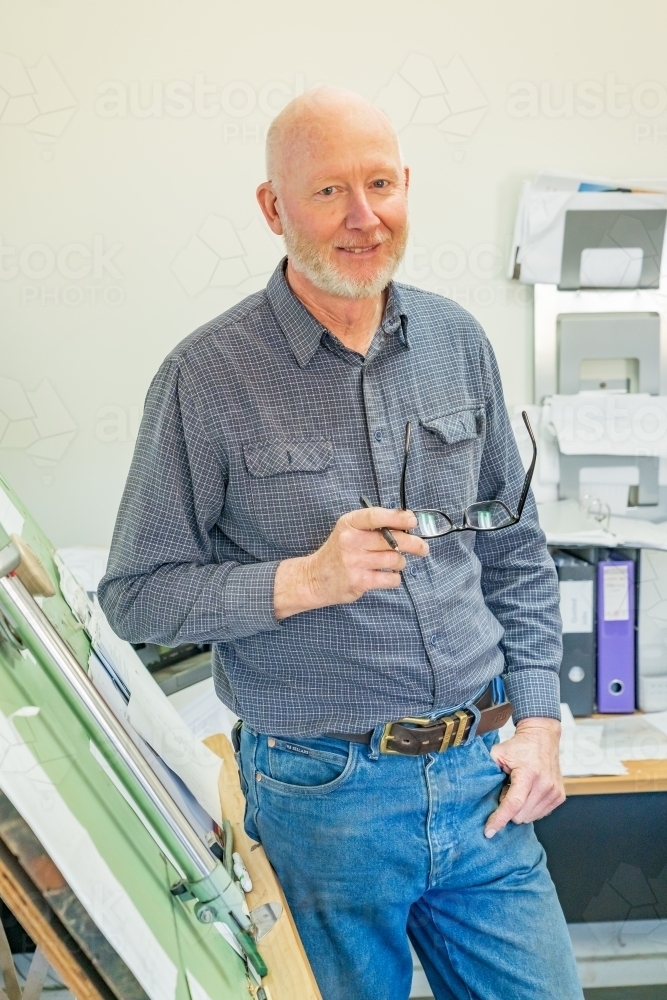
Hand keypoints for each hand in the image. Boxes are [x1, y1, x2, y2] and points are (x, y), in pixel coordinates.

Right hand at [274, 505, 428, 619]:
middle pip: (392, 540)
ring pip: (395, 560)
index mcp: (349, 523)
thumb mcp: (349, 531)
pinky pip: (390, 579)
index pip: (377, 516)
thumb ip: (373, 526)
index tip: (412, 521)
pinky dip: (394, 578)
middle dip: (413, 544)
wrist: (314, 578)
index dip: (398, 517)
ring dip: (400, 562)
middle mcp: (350, 540)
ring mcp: (354, 562)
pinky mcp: (359, 582)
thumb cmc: (338, 552)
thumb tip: (406, 525)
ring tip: (395, 563)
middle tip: (422, 548)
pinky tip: (387, 576)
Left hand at [484, 717, 563, 838]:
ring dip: (520, 808)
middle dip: (509, 808)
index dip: (499, 819)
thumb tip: (474, 789)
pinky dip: (530, 807)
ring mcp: (554, 792)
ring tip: (518, 789)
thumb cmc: (519, 746)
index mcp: (528, 774)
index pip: (513, 804)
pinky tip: (528, 792)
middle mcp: (544, 785)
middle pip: (520, 815)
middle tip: (506, 789)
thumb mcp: (498, 753)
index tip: (489, 832)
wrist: (542, 737)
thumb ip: (486, 770)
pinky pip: (539, 814)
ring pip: (529, 817)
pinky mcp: (559, 796)